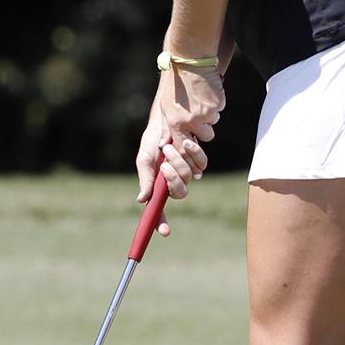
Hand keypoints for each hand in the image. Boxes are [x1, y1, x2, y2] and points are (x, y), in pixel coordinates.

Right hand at [134, 67, 220, 234]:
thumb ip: (145, 177)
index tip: (164, 232)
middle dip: (174, 178)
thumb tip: (142, 200)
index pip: (159, 207)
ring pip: (190, 177)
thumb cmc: (154, 134)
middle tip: (166, 163)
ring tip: (171, 145)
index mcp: (158, 182)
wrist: (171, 112)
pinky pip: (202, 164)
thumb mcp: (146, 154)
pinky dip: (195, 153)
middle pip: (179, 192)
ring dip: (181, 161)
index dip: (160, 221)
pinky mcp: (199, 158)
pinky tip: (189, 141)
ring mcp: (188, 169)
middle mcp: (173, 178)